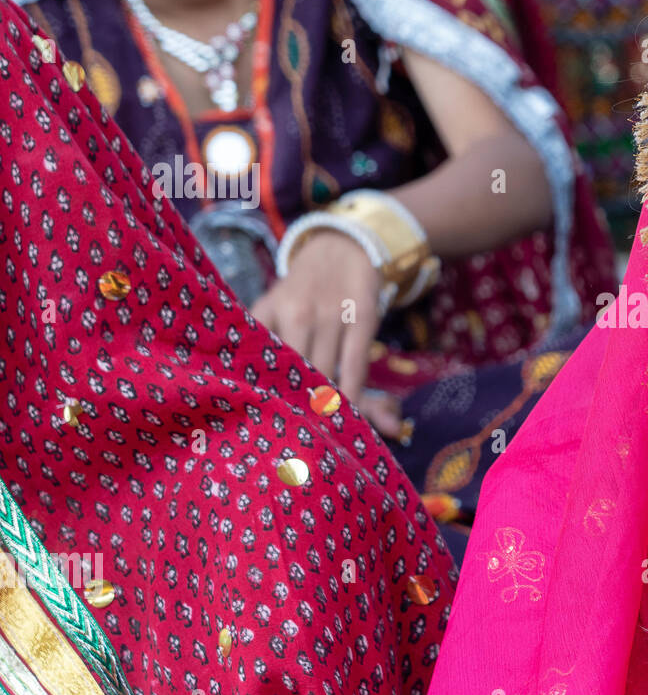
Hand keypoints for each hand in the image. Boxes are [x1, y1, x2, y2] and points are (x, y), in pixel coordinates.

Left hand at [251, 231, 398, 431]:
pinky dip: (353, 392)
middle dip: (292, 410)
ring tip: (321, 440)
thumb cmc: (300, 292)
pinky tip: (350, 414)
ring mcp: (329, 312)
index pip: (255, 362)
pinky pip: (355, 364)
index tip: (256, 432)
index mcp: (265, 313)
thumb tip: (239, 389)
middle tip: (292, 449)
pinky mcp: (362, 314)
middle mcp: (294, 312)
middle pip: (291, 374)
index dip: (256, 398)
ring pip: (325, 372)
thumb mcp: (272, 309)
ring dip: (325, 407)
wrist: (342, 246)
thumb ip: (262, 347)